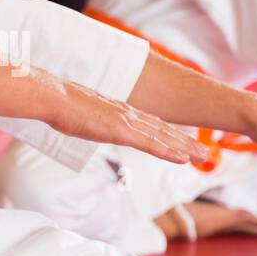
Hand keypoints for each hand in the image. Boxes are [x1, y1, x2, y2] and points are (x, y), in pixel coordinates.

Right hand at [44, 79, 212, 165]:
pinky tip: (183, 158)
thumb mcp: (81, 114)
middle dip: (185, 141)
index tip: (183, 141)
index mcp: (119, 109)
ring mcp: (125, 121)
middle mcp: (127, 113)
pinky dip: (169, 151)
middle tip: (203, 152)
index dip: (169, 133)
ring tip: (202, 156)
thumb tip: (88, 123)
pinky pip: (150, 144)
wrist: (52, 97)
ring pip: (163, 137)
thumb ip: (91, 119)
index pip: (150, 123)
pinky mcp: (120, 131)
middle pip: (163, 129)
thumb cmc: (60, 105)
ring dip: (185, 147)